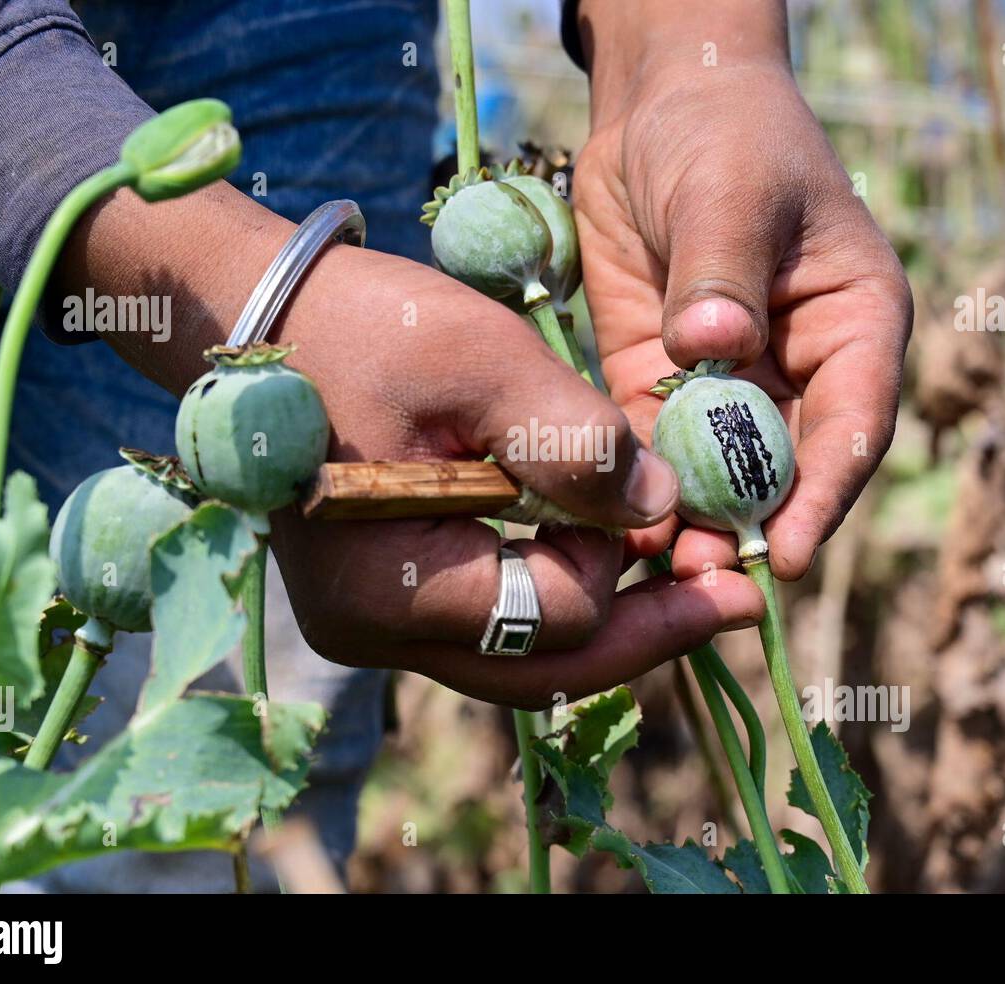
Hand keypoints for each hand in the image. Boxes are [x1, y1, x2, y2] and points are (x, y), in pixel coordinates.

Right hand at [55, 182, 765, 706]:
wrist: (263, 319)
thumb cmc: (365, 328)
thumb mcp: (483, 362)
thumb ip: (578, 441)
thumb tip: (666, 505)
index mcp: (390, 586)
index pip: (554, 616)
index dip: (628, 564)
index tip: (668, 500)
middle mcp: (375, 632)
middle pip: (544, 671)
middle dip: (648, 632)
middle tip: (741, 599)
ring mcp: (375, 624)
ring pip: (522, 661)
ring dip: (610, 623)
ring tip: (693, 587)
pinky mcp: (387, 598)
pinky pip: (493, 627)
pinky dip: (559, 600)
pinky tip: (614, 564)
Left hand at [572, 0, 912, 579]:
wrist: (660, 107)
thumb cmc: (727, 135)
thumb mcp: (733, 194)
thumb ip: (726, 275)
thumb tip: (712, 349)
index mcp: (852, 328)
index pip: (851, 428)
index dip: (822, 496)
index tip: (786, 554)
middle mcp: (796, 370)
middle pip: (782, 469)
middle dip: (747, 527)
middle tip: (705, 579)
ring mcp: (724, 383)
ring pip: (714, 473)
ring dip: (689, 522)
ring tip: (655, 567)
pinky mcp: (657, 380)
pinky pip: (650, 446)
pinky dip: (637, 486)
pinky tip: (612, 522)